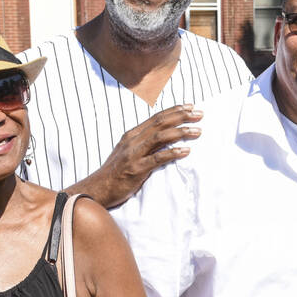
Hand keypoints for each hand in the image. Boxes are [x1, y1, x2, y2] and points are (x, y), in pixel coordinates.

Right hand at [81, 105, 202, 207]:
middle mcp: (133, 141)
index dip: (174, 110)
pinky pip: (158, 158)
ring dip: (181, 132)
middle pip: (161, 123)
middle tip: (200, 114)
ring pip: (161, 137)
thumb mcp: (128, 152)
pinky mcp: (136, 169)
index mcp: (132, 135)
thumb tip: (165, 138)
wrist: (97, 189)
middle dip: (182, 117)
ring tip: (198, 131)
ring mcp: (134, 154)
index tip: (190, 107)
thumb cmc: (115, 173)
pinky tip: (186, 151)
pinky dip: (173, 153)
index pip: (156, 118)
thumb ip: (144, 144)